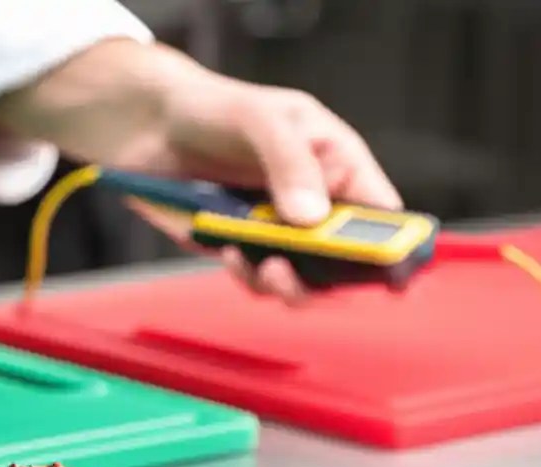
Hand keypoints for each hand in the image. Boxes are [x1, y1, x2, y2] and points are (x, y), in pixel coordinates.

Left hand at [0, 39, 401, 304]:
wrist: (146, 125)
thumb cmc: (214, 107)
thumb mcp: (260, 120)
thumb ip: (290, 164)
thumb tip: (310, 219)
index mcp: (337, 166)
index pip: (382, 215)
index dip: (394, 247)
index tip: (391, 278)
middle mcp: (313, 204)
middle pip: (345, 261)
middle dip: (328, 277)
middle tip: (296, 270)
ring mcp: (276, 231)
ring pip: (301, 281)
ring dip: (286, 285)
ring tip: (264, 267)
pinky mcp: (238, 248)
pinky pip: (255, 279)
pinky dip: (248, 276)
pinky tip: (229, 252)